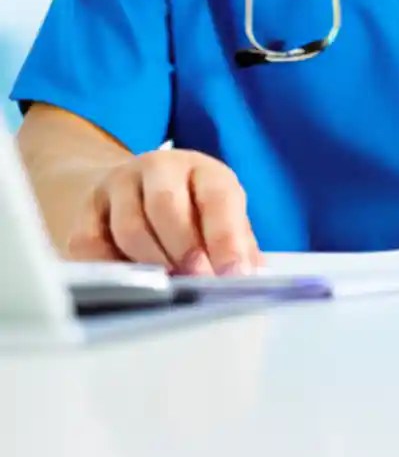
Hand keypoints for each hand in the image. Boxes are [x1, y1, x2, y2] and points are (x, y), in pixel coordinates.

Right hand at [64, 150, 261, 275]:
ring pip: (130, 226)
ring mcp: (120, 184)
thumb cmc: (192, 213)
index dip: (226, 240)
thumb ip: (238, 246)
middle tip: (197, 283)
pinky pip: (92, 243)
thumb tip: (252, 278)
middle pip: (166, 206)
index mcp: (205, 171)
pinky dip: (111, 268)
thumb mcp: (222, 219)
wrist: (135, 190)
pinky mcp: (88, 207)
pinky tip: (129, 285)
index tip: (233, 275)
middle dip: (184, 250)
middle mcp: (161, 168)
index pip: (217, 199)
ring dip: (150, 263)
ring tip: (168, 289)